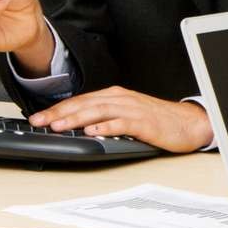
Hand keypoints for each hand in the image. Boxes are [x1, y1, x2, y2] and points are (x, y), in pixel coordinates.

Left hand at [29, 87, 211, 152]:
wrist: (189, 123)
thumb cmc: (159, 120)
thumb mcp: (128, 113)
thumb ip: (105, 116)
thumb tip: (78, 125)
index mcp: (116, 96)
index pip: (81, 100)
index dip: (58, 108)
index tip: (38, 118)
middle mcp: (122, 99)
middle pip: (86, 103)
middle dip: (60, 112)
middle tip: (39, 121)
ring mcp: (134, 110)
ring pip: (100, 111)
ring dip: (77, 118)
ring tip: (59, 126)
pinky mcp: (145, 123)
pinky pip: (122, 123)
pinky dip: (106, 126)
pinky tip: (93, 131)